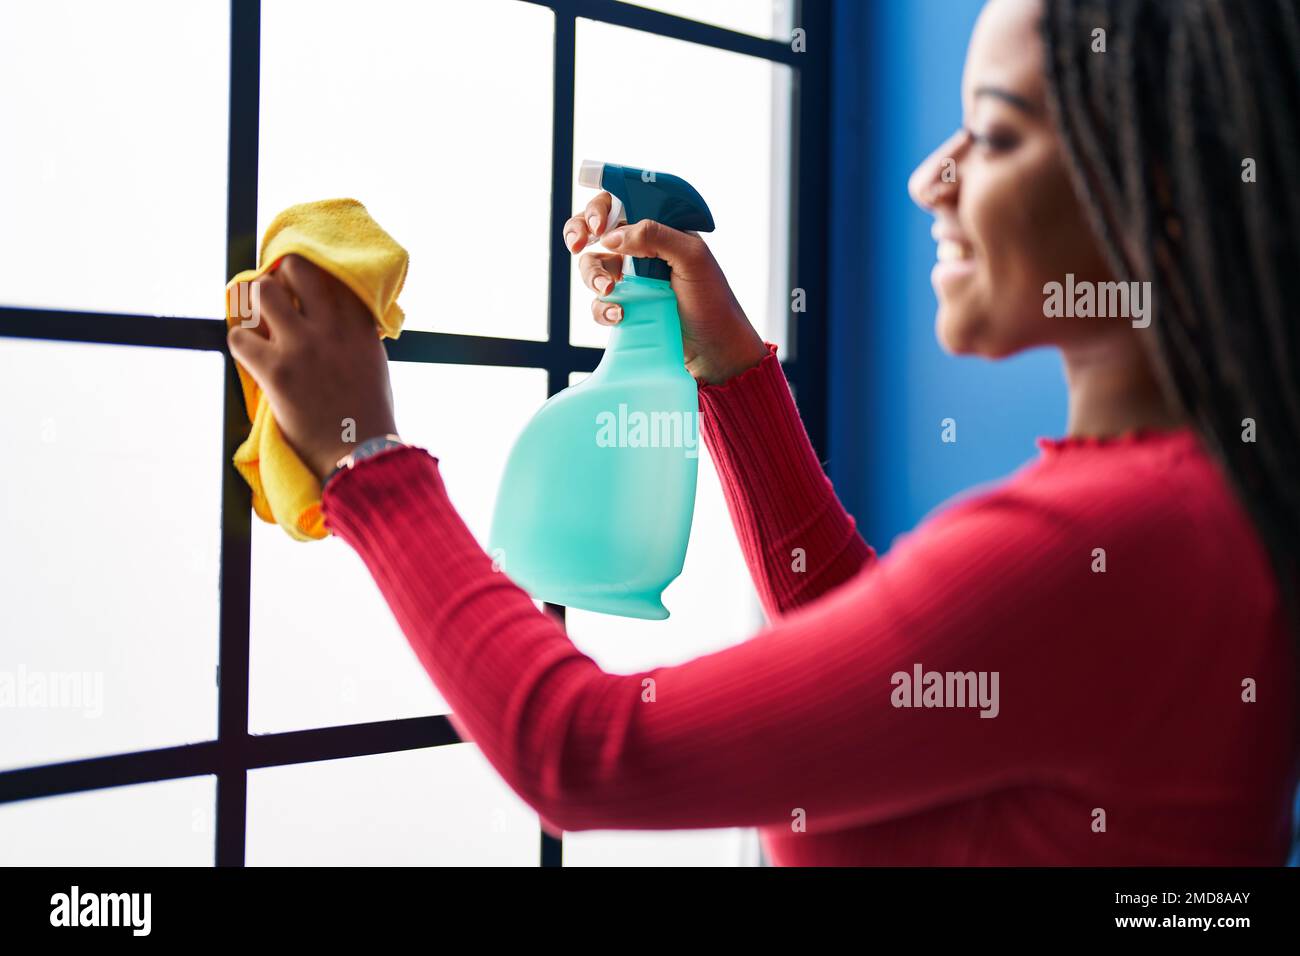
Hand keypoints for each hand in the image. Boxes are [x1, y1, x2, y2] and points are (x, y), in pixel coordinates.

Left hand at [226, 254, 397, 482]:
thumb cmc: (369, 414)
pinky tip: (252, 357)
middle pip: (296, 269)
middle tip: (276, 301)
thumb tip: (334, 315)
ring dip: (256, 307)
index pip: (331, 274)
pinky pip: (239, 336)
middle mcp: (331, 328)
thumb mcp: (374, 363)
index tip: (301, 289)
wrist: (361, 455)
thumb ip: (356, 334)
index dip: (311, 277)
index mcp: (359, 326)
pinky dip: (241, 343)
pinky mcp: (276, 372)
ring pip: (263, 293)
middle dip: (281, 279)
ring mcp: (302, 348)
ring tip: (260, 327)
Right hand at [565, 193, 768, 385]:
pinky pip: (600, 303)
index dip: (601, 208)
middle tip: (578, 245)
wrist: (715, 350)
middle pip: (597, 230)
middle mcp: (642, 250)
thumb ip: (656, 237)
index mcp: (660, 229)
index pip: (622, 203)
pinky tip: (620, 315)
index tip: (597, 226)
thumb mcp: (692, 259)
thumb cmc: (712, 301)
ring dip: (592, 275)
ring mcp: (632, 279)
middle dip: (579, 232)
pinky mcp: (626, 307)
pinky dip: (603, 308)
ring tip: (609, 289)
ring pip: (593, 266)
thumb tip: (612, 236)